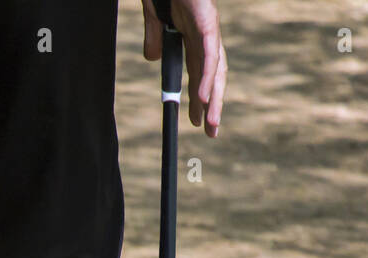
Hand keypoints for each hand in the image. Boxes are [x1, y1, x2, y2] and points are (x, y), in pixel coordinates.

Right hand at [141, 0, 227, 136]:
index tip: (195, 119)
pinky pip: (207, 55)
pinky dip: (207, 77)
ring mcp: (208, 26)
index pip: (199, 71)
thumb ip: (154, 35)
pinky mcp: (206, 20)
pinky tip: (205, 97)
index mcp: (194, 33)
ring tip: (210, 124)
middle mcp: (206, 32)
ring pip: (214, 69)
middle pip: (213, 75)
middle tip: (210, 132)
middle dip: (212, 104)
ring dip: (213, 98)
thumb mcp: (154, 14)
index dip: (199, 96)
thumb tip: (153, 58)